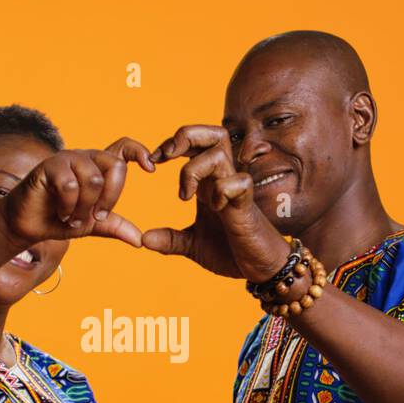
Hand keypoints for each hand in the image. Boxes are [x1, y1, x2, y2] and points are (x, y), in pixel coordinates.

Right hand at [0, 149, 142, 247]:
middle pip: (114, 165)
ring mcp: (66, 160)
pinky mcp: (48, 166)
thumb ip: (115, 226)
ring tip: (73, 217)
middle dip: (110, 197)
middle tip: (96, 216)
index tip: (151, 169)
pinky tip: (61, 212)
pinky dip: (68, 205)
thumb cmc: (60, 219)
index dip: (140, 151)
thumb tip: (139, 241)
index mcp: (98, 167)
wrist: (29, 226)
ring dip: (85, 207)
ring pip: (93, 179)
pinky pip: (70, 184)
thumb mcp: (93, 225)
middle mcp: (85, 158)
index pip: (124, 147)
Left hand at [143, 125, 290, 280]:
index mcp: (208, 184)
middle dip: (187, 136)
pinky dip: (222, 191)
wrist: (259, 268)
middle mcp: (222, 180)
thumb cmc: (231, 251)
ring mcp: (235, 191)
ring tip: (185, 196)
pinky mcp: (247, 206)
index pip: (195, 144)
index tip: (153, 160)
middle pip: (213, 134)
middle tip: (167, 156)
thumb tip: (144, 240)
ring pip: (219, 155)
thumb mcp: (193, 246)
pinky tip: (216, 209)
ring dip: (195, 169)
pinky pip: (239, 183)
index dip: (172, 144)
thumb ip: (170, 240)